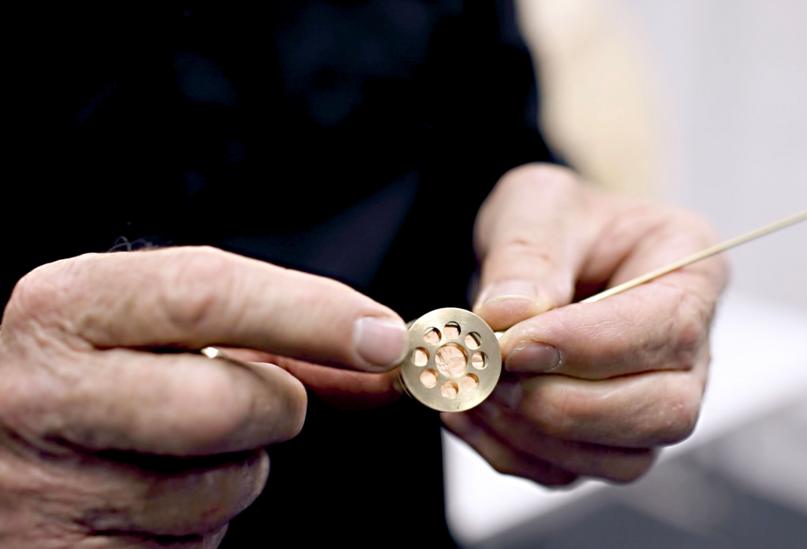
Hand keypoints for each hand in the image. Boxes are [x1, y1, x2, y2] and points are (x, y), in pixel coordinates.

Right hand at [0, 247, 406, 546]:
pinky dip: (197, 526)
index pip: (206, 293)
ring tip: (169, 453)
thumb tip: (379, 359)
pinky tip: (145, 501)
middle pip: (229, 402)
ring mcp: (47, 490)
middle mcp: (42, 395)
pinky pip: (192, 547)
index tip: (382, 336)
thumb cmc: (87, 386)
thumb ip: (271, 338)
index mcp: (63, 310)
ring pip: (223, 487)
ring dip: (231, 474)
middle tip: (260, 403)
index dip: (310, 314)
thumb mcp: (151, 334)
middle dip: (275, 408)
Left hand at [441, 164, 727, 485]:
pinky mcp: (607, 437)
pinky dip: (511, 453)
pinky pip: (571, 472)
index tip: (513, 344)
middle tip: (493, 374)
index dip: (589, 346)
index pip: (669, 328)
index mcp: (693, 271)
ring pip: (623, 459)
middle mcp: (691, 350)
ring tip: (472, 390)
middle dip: (568, 405)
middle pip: (666, 411)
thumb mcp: (536, 204)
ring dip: (535, 436)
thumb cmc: (556, 220)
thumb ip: (527, 254)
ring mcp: (652, 401)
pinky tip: (468, 411)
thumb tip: (509, 316)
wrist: (540, 253)